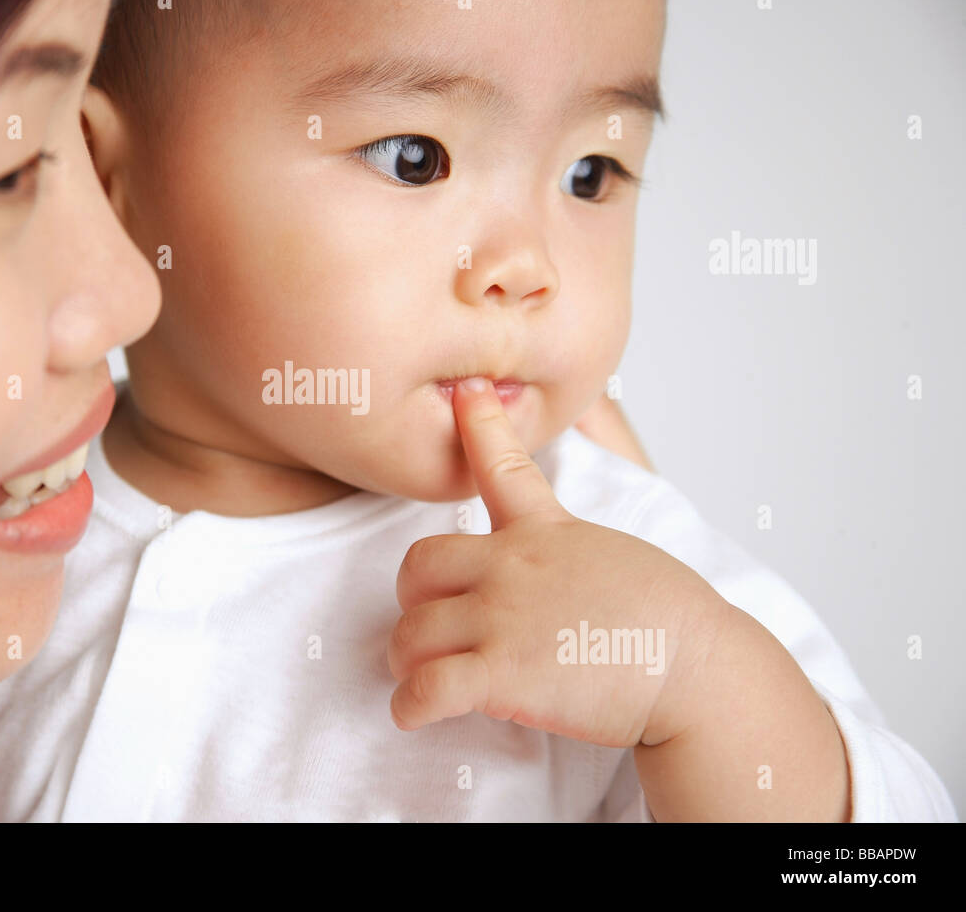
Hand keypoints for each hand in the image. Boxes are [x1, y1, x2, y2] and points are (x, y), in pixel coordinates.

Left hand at [387, 377, 729, 746]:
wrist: (698, 669)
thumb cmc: (670, 622)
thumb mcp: (619, 555)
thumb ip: (572, 549)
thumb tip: (560, 568)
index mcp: (546, 532)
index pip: (502, 465)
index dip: (478, 424)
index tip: (466, 391)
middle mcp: (513, 565)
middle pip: (419, 566)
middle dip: (412, 599)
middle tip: (425, 624)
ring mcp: (502, 617)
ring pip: (412, 633)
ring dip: (408, 659)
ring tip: (421, 678)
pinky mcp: (501, 673)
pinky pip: (426, 688)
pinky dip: (409, 706)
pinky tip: (413, 714)